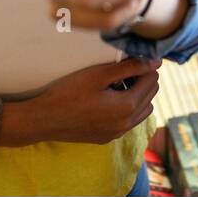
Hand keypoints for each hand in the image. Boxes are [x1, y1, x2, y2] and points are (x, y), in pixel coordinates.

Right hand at [0, 57, 160, 145]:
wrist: (42, 120)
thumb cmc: (68, 93)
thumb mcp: (99, 74)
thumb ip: (129, 67)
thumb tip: (155, 62)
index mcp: (127, 107)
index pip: (152, 81)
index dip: (144, 66)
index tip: (130, 58)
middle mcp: (126, 124)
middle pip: (150, 96)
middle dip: (142, 80)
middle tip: (122, 68)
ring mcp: (116, 134)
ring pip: (142, 110)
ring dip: (136, 95)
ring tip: (116, 83)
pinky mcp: (106, 138)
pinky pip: (128, 121)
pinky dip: (126, 108)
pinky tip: (108, 98)